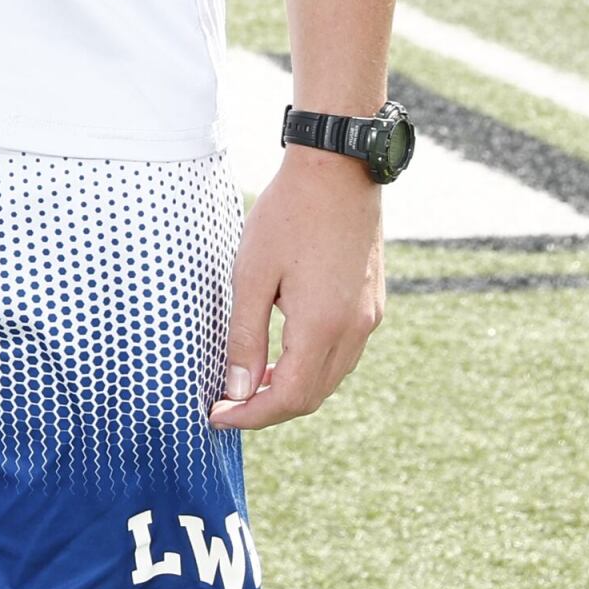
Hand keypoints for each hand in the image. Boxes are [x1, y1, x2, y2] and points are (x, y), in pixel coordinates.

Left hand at [213, 150, 384, 428]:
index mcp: (323, 327)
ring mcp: (369, 318)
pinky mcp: (371, 304)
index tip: (216, 417)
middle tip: (226, 406)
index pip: (290, 397)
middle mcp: (355, 330)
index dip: (252, 415)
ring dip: (291, 390)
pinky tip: (280, 356)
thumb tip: (239, 390)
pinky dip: (311, 367)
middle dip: (269, 409)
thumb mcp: (251, 275)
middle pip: (313, 395)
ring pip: (330, 378)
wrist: (338, 171)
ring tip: (247, 385)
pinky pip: (342, 354)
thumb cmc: (287, 216)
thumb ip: (246, 337)